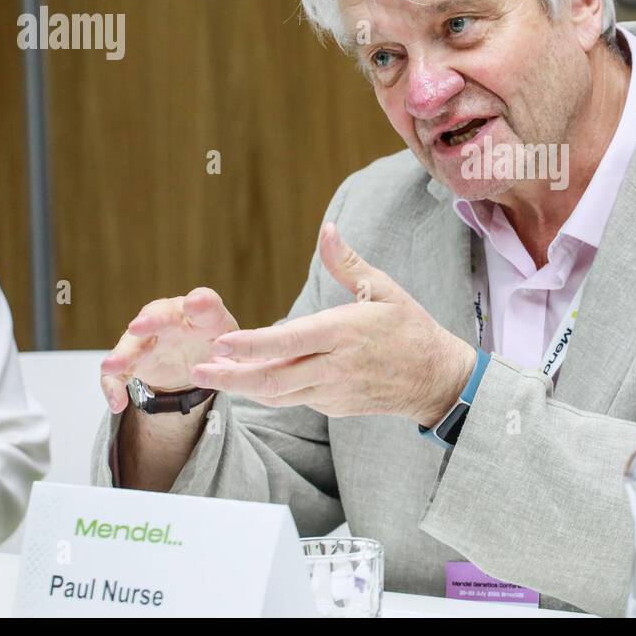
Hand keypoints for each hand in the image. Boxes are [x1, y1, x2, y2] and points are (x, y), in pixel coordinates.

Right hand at [99, 287, 239, 413]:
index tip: (195, 304)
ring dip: (123, 354)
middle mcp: (173, 319)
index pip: (205, 302)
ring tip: (113, 367)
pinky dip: (114, 387)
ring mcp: (149, 338)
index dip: (201, 303)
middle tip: (138, 327)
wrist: (198, 364)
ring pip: (133, 342)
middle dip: (151, 320)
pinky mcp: (133, 360)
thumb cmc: (220, 351)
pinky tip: (117, 403)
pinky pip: (118, 373)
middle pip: (160, 314)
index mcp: (204, 316)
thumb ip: (237, 361)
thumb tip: (233, 373)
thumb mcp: (236, 356)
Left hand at [191, 223, 475, 425]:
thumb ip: (347, 263)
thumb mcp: (384, 290)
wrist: (437, 379)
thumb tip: (327, 228)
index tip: (221, 343)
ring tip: (212, 377)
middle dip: (232, 377)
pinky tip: (249, 381)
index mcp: (344, 333)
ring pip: (279, 395)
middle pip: (273, 378)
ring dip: (244, 387)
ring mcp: (333, 392)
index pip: (288, 342)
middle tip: (198, 371)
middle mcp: (334, 367)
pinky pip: (294, 400)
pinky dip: (270, 391)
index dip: (251, 345)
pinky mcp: (334, 407)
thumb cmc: (411, 329)